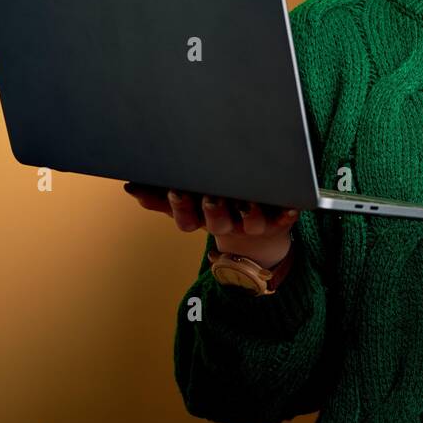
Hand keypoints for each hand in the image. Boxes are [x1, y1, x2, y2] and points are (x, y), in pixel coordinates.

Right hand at [122, 183, 300, 267]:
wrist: (261, 235)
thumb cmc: (220, 209)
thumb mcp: (190, 203)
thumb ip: (161, 196)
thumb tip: (130, 187)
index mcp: (204, 219)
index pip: (187, 220)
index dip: (181, 208)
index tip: (177, 190)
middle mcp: (228, 225)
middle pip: (218, 224)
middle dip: (213, 210)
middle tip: (211, 195)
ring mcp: (254, 225)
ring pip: (252, 223)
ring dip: (250, 213)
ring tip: (249, 200)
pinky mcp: (280, 222)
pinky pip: (285, 220)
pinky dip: (288, 215)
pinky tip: (292, 207)